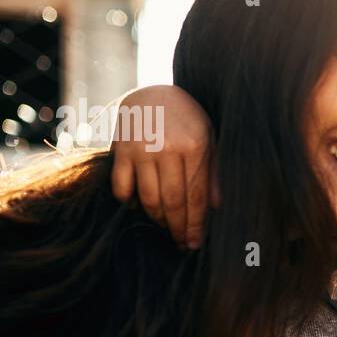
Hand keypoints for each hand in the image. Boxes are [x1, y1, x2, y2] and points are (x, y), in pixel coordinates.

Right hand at [110, 85, 214, 247]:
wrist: (153, 93)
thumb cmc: (187, 119)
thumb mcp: (209, 138)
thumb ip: (213, 172)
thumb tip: (216, 207)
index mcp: (194, 146)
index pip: (197, 196)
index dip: (196, 224)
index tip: (194, 242)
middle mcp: (166, 149)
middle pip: (173, 201)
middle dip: (178, 228)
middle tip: (181, 243)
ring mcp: (141, 150)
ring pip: (148, 198)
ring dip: (157, 218)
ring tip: (165, 226)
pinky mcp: (120, 150)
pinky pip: (121, 187)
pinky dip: (129, 202)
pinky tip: (139, 207)